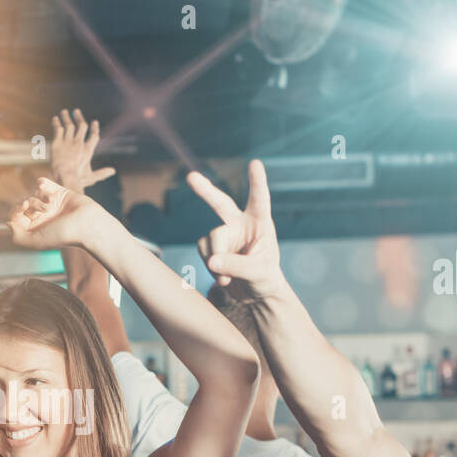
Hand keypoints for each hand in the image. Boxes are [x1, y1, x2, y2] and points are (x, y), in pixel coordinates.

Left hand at [8, 176, 108, 251]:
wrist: (86, 224)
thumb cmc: (62, 235)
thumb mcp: (35, 241)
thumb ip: (17, 236)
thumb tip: (8, 223)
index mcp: (35, 229)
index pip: (16, 217)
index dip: (15, 210)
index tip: (22, 208)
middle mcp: (42, 217)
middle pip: (23, 204)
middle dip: (27, 203)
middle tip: (36, 207)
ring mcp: (51, 205)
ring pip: (34, 194)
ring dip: (38, 197)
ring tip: (49, 205)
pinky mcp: (59, 193)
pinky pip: (44, 184)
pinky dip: (41, 183)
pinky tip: (43, 185)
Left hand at [50, 108, 115, 192]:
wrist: (64, 177)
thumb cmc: (78, 179)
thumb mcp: (91, 177)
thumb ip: (102, 173)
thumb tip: (113, 171)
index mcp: (87, 150)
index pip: (94, 135)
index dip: (95, 128)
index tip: (94, 122)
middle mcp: (78, 143)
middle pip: (81, 126)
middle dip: (79, 117)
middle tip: (76, 111)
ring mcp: (68, 141)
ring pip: (68, 125)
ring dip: (66, 117)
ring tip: (64, 112)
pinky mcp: (57, 142)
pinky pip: (58, 128)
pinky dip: (57, 122)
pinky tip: (55, 119)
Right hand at [188, 160, 283, 294]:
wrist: (255, 292)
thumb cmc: (265, 278)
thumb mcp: (258, 272)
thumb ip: (236, 265)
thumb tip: (212, 261)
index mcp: (260, 222)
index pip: (259, 198)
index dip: (257, 182)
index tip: (255, 163)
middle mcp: (241, 223)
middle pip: (221, 204)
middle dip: (205, 191)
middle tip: (191, 177)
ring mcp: (225, 234)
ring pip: (211, 240)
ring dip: (216, 260)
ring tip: (227, 278)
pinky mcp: (212, 247)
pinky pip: (203, 252)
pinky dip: (210, 267)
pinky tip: (222, 278)